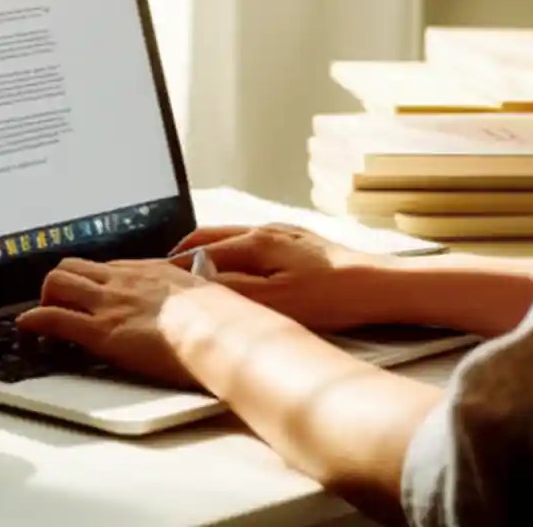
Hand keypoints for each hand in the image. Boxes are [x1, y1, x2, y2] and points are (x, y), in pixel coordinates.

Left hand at [16, 258, 210, 387]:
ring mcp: (109, 303)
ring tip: (41, 316)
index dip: (93, 280)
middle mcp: (125, 280)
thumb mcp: (208, 295)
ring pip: (57, 283)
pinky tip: (26, 329)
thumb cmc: (224, 319)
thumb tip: (202, 297)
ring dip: (45, 298)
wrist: (222, 331)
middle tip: (58, 303)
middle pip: (74, 266)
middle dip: (60, 283)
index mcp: (151, 271)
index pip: (108, 266)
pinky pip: (53, 318)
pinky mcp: (100, 330)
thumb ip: (194, 294)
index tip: (88, 291)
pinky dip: (33, 322)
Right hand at [171, 224, 385, 331]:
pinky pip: (252, 243)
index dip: (174, 267)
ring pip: (231, 237)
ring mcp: (282, 232)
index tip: (155, 279)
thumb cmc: (330, 297)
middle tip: (164, 272)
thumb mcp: (274, 302)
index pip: (198, 252)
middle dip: (183, 252)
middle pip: (209, 236)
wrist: (378, 285)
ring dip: (208, 252)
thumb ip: (231, 290)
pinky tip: (237, 271)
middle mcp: (264, 229)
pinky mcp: (297, 241)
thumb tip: (197, 283)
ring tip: (194, 273)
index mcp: (254, 241)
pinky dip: (232, 254)